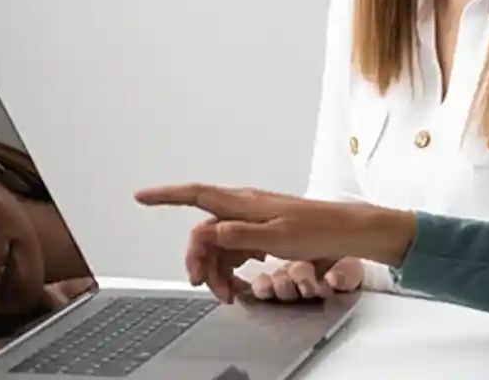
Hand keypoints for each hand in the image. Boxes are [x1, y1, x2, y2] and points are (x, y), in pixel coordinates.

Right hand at [134, 183, 413, 302]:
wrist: (347, 231)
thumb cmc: (317, 231)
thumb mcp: (278, 237)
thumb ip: (240, 235)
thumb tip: (208, 230)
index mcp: (244, 203)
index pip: (197, 194)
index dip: (166, 195)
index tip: (141, 197)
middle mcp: (244, 207)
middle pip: (204, 230)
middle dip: (198, 259)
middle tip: (203, 286)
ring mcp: (253, 219)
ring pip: (218, 243)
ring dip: (216, 269)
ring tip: (226, 294)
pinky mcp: (262, 231)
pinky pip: (234, 248)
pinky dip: (231, 266)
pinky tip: (239, 281)